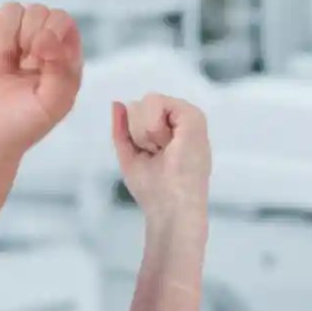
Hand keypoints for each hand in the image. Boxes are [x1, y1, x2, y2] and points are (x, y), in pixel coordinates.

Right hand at [0, 3, 82, 162]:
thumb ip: (62, 69)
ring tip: (3, 66)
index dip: (51, 31)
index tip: (39, 58)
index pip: (62, 19)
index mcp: (60, 53)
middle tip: (20, 66)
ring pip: (11, 8)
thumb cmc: (23, 123)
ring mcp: (7, 37)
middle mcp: (35, 40)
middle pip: (37, 10)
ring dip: (5, 39)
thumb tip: (46, 35)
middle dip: (27, 37)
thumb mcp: (54, 103)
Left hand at [111, 93, 211, 220]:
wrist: (172, 209)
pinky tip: (165, 144)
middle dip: (139, 131)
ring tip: (163, 151)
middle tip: (156, 153)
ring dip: (146, 132)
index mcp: (171, 131)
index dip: (136, 132)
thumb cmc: (154, 191)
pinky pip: (158, 102)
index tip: (149, 154)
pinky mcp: (194, 117)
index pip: (140, 112)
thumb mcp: (131, 156)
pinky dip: (152, 127)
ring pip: (149, 101)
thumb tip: (117, 103)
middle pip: (142, 104)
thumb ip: (123, 130)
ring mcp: (191, 118)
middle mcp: (182, 122)